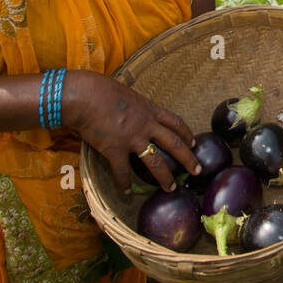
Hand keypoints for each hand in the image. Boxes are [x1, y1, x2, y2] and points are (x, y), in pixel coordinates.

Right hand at [64, 71, 200, 193]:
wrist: (84, 96)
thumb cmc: (101, 89)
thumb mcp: (127, 94)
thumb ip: (135, 106)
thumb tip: (133, 110)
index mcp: (150, 110)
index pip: (176, 123)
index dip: (186, 134)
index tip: (193, 143)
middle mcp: (146, 125)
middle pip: (174, 144)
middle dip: (188, 159)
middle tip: (197, 171)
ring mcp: (132, 139)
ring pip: (156, 163)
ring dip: (164, 178)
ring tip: (171, 189)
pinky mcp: (115, 150)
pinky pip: (123, 172)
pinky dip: (124, 184)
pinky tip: (126, 192)